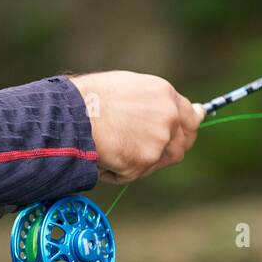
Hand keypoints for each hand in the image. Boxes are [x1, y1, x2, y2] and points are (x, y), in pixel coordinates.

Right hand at [68, 71, 202, 183]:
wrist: (71, 114)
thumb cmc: (89, 98)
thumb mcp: (128, 87)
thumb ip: (152, 101)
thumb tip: (169, 113)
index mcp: (165, 94)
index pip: (191, 117)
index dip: (184, 130)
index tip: (179, 137)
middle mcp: (168, 117)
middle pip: (181, 145)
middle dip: (166, 152)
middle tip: (144, 154)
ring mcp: (158, 141)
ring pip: (158, 162)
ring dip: (141, 163)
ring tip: (112, 153)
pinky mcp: (143, 162)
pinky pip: (134, 174)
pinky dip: (117, 172)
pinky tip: (100, 158)